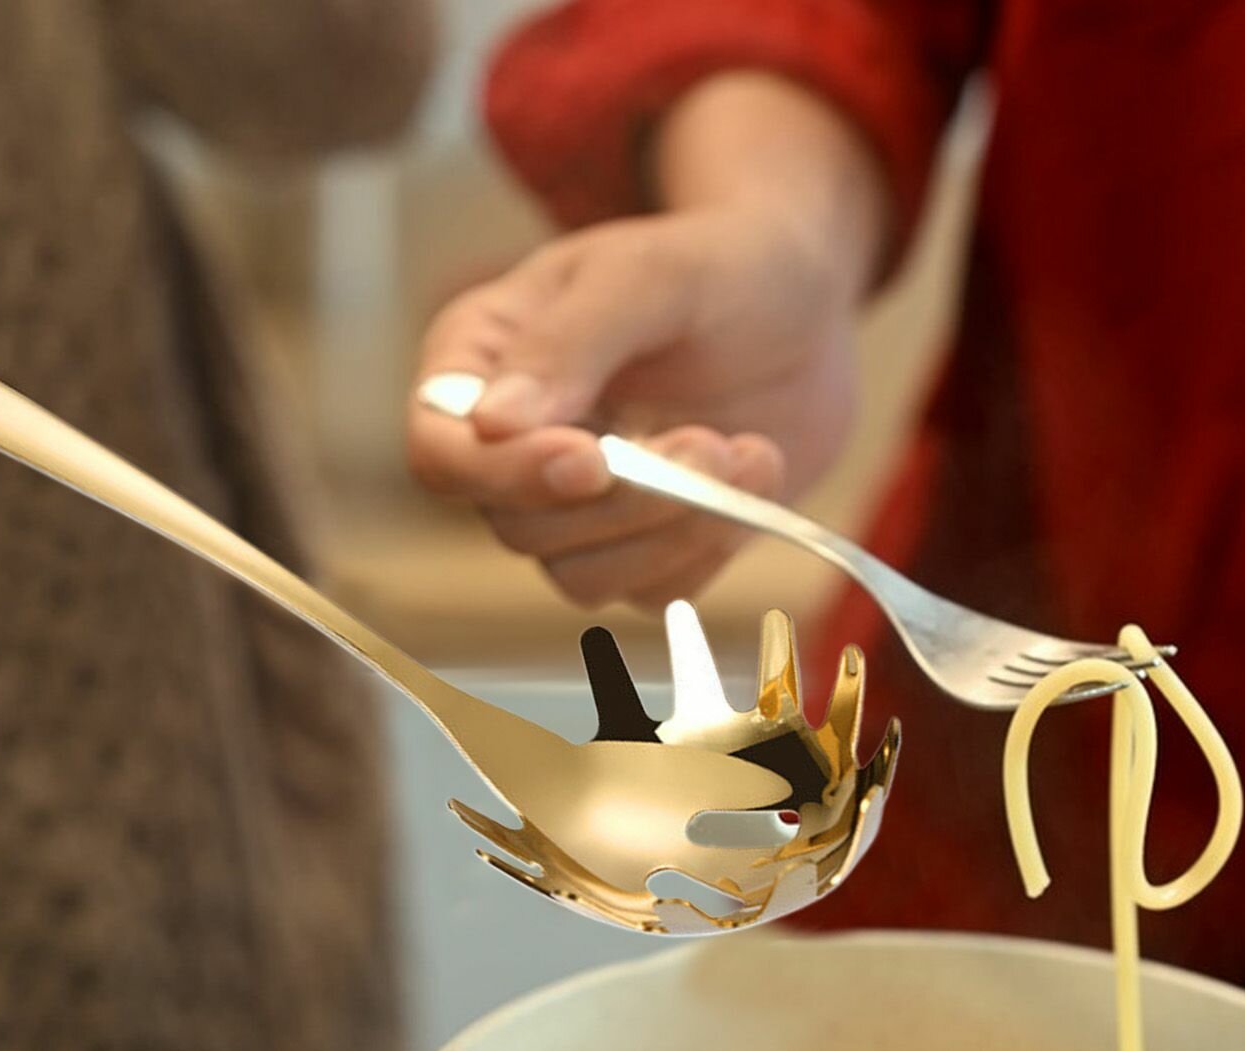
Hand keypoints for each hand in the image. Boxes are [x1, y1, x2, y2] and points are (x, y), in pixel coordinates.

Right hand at [408, 74, 885, 609]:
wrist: (805, 307)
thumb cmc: (715, 266)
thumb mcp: (648, 274)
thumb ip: (571, 340)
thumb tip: (493, 424)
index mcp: (479, 362)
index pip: (440, 453)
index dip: (503, 475)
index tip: (590, 460)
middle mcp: (512, 448)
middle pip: (519, 526)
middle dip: (624, 499)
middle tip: (709, 441)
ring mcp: (574, 509)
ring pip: (581, 575)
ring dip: (672, 529)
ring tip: (744, 451)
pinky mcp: (640, 548)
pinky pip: (651, 590)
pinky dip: (710, 545)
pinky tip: (755, 470)